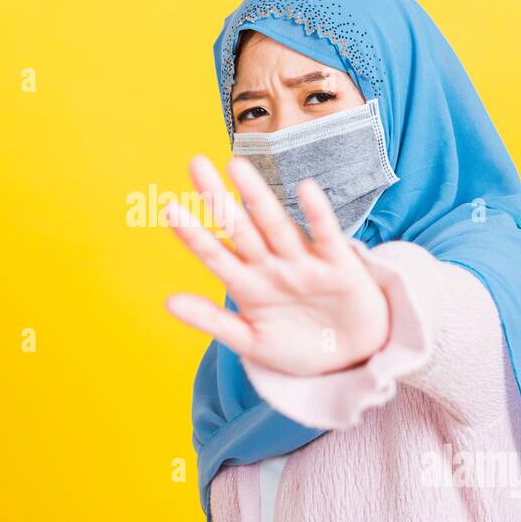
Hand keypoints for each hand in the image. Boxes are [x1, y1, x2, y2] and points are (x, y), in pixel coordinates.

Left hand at [163, 154, 390, 376]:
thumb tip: (168, 302)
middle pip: (240, 228)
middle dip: (218, 199)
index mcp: (247, 284)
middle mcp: (271, 266)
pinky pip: (326, 235)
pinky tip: (306, 189)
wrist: (353, 359)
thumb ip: (213, 321)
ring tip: (237, 166)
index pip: (215, 255)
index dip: (194, 234)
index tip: (169, 208)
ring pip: (276, 225)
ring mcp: (304, 263)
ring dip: (257, 197)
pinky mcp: (339, 265)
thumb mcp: (252, 342)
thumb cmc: (297, 348)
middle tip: (196, 163)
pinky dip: (317, 214)